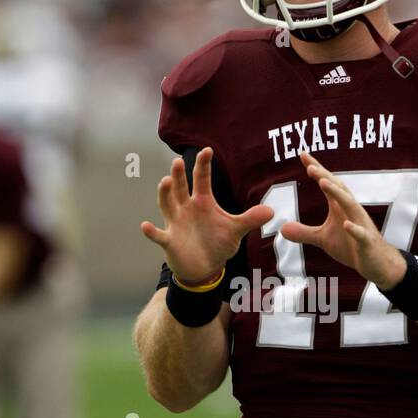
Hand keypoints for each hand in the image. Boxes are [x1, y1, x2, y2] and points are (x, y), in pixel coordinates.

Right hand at [141, 147, 273, 283]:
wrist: (204, 267)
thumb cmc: (217, 243)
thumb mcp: (235, 230)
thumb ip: (250, 219)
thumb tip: (271, 211)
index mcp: (202, 202)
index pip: (202, 179)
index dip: (203, 165)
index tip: (207, 150)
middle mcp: (186, 208)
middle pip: (180, 188)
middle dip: (179, 175)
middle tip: (178, 161)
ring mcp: (176, 223)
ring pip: (167, 205)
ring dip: (164, 194)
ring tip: (165, 182)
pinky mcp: (170, 241)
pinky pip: (159, 235)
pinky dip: (152, 232)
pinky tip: (146, 226)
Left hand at [279, 151, 406, 288]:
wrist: (376, 263)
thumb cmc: (351, 247)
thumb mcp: (323, 240)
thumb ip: (304, 232)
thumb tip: (282, 229)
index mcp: (340, 207)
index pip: (327, 184)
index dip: (316, 169)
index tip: (302, 154)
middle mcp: (351, 210)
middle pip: (338, 189)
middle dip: (324, 176)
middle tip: (310, 166)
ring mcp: (360, 225)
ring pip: (350, 205)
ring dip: (337, 193)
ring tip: (323, 182)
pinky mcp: (367, 242)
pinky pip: (361, 234)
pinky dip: (354, 229)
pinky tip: (346, 224)